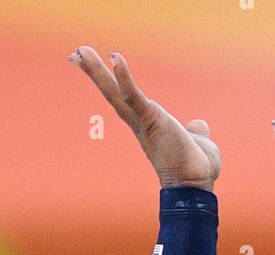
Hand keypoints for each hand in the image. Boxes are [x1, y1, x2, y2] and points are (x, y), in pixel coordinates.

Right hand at [68, 46, 220, 190]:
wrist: (196, 185)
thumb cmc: (197, 168)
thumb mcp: (197, 142)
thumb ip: (196, 132)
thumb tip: (198, 127)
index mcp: (148, 123)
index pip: (126, 98)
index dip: (112, 80)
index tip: (99, 64)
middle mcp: (140, 122)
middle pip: (112, 93)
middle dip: (95, 72)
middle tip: (76, 52)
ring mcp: (143, 121)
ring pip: (115, 92)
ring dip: (97, 71)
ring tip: (81, 50)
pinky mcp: (151, 119)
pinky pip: (134, 96)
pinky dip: (124, 77)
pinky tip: (114, 58)